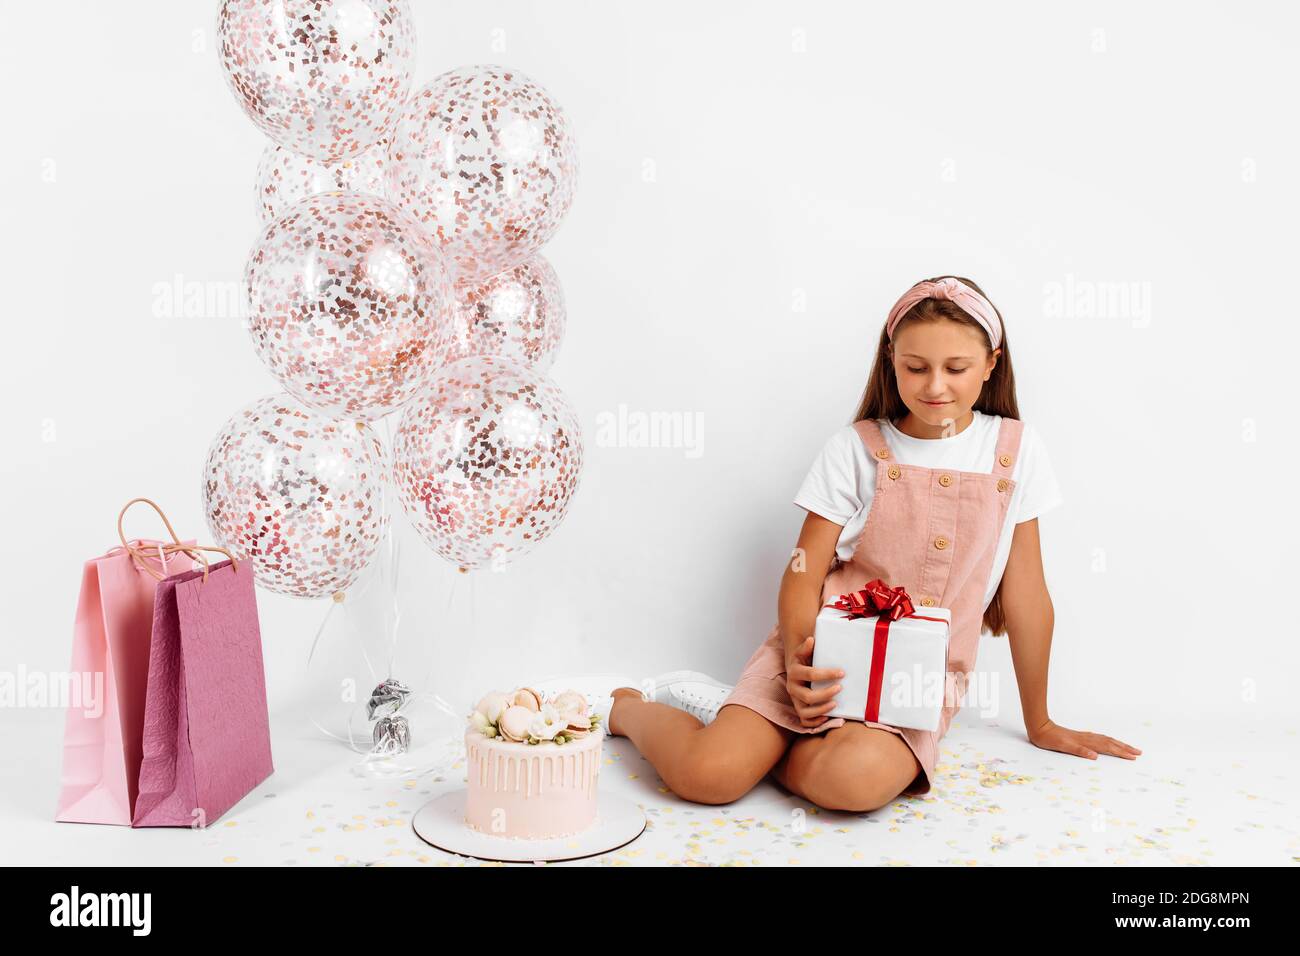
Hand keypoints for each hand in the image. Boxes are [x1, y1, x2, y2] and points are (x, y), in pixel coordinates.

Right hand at [785, 635, 844, 728]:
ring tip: (835, 704)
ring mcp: (795, 701)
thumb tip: (812, 639)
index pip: (810, 674)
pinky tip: (827, 717)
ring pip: (805, 711)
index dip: (827, 674)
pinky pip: (805, 721)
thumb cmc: (805, 660)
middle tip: (840, 688)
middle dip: (825, 693)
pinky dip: (815, 722)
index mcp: (794, 672)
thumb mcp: (804, 652)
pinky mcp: (799, 709)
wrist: (796, 669)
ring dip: (821, 709)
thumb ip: (807, 647)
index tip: (842, 672)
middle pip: (808, 696)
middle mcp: (792, 688)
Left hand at [1027, 718, 1141, 760]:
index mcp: (1086, 742)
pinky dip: (1108, 741)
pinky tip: (1108, 742)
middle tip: (1138, 753)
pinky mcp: (1080, 736)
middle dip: (1125, 748)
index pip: (1108, 748)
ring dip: (1119, 744)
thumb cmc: (1050, 739)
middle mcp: (1087, 738)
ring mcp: (1084, 736)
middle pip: (1110, 743)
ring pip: (1106, 740)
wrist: (1040, 727)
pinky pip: (1099, 738)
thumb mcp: (1062, 747)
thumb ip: (1079, 751)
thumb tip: (1095, 756)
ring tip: (1129, 747)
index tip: (1133, 757)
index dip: (1121, 753)